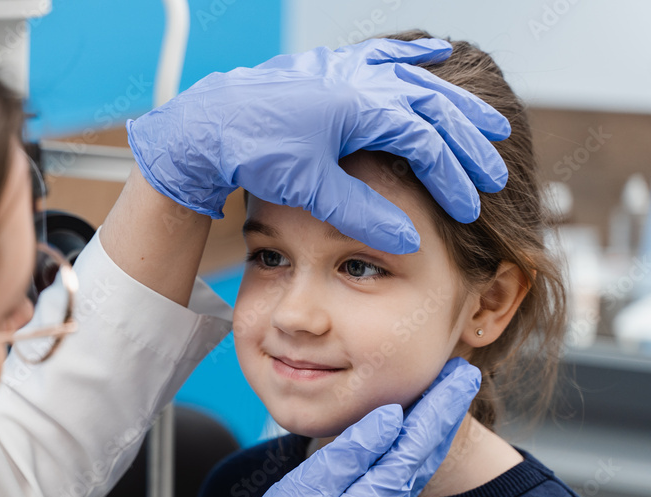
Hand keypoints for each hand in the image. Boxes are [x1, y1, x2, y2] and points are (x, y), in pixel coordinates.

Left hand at [126, 38, 509, 253]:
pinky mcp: (326, 69)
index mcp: (363, 106)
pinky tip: (430, 53)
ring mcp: (344, 69)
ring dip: (452, 100)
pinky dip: (410, 57)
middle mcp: (361, 79)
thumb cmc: (253, 150)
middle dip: (468, 141)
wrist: (205, 123)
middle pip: (433, 106)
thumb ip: (362, 211)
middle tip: (494, 171)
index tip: (469, 206)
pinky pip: (381, 56)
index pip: (427, 140)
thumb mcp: (309, 188)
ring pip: (415, 79)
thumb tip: (409, 238)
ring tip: (486, 119)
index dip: (453, 175)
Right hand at [191, 357, 480, 496]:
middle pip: (423, 457)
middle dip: (444, 414)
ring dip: (429, 433)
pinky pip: (396, 484)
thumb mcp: (305, 491)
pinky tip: (406, 441)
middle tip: (462, 375)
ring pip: (413, 472)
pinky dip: (409, 455)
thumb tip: (389, 418)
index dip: (440, 407)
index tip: (460, 374)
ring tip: (441, 399)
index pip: (417, 445)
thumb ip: (349, 454)